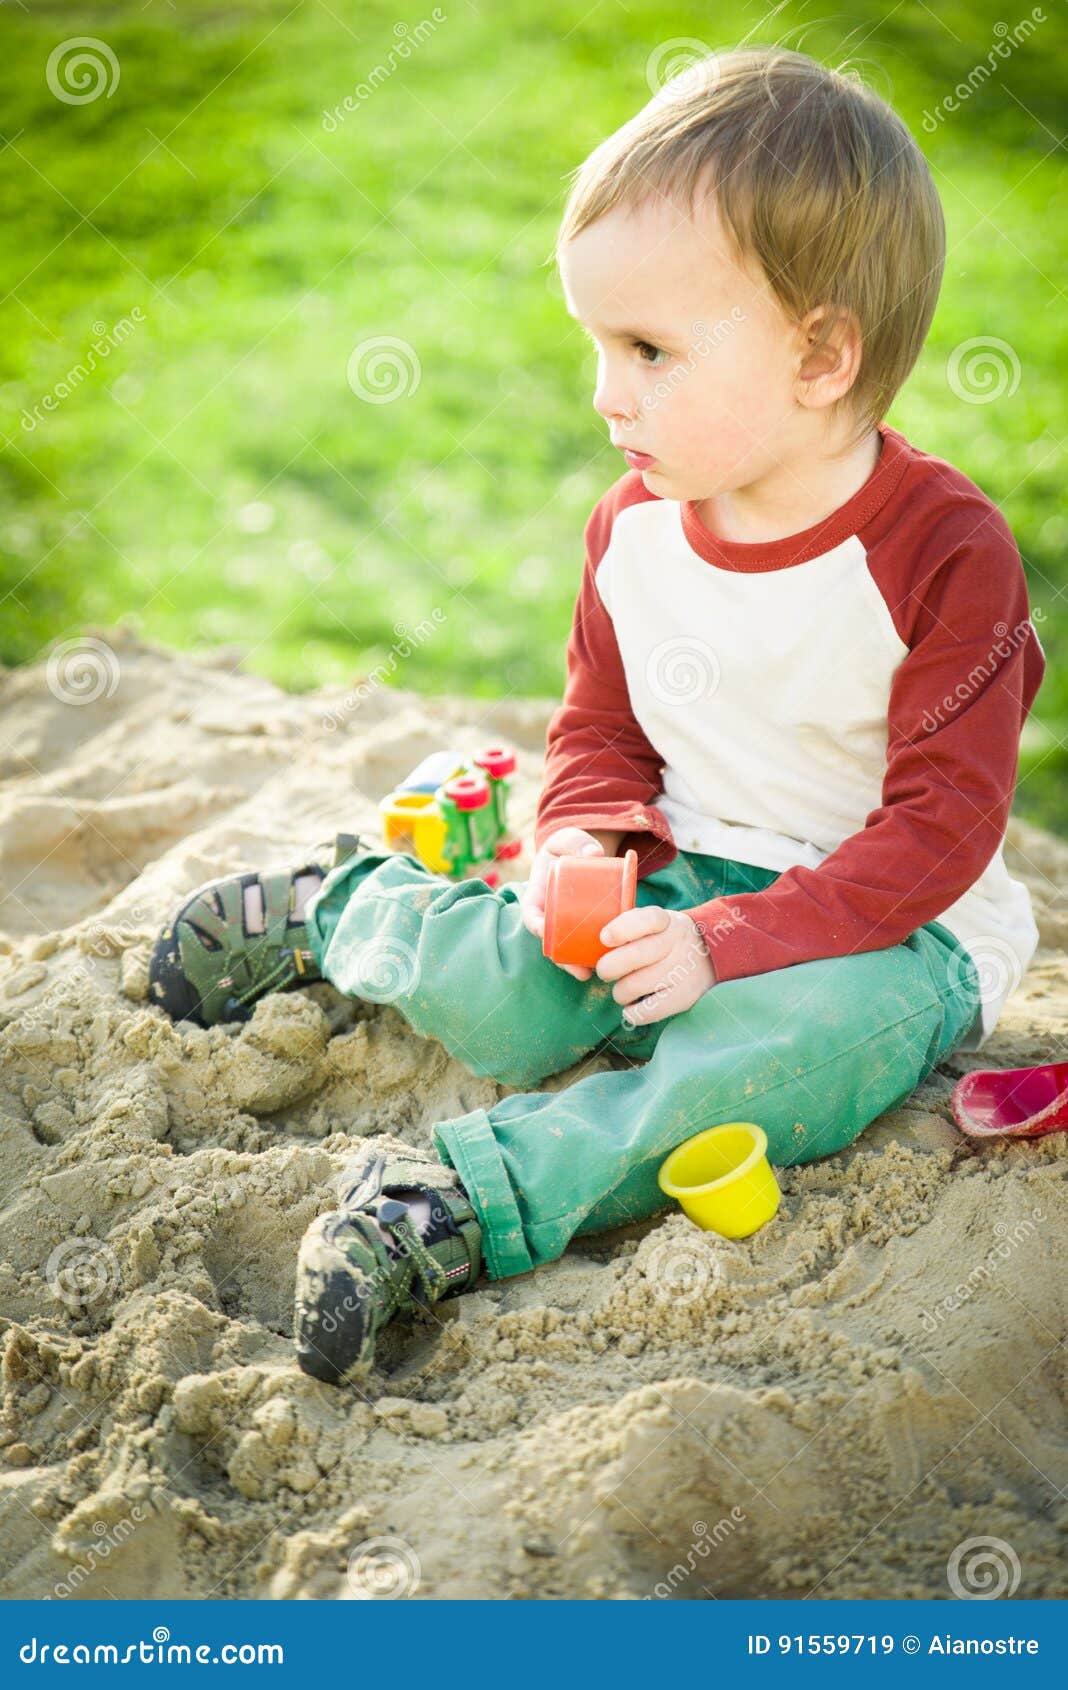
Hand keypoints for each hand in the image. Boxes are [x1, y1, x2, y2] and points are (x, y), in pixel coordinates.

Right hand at [521, 826, 606, 980]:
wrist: (582, 853)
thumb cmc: (569, 846)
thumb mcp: (568, 839)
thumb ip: (576, 841)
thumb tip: (594, 854)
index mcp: (538, 896)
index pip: (531, 914)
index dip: (535, 925)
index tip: (541, 930)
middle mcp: (551, 915)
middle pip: (551, 940)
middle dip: (560, 957)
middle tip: (575, 966)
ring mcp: (568, 923)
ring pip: (568, 947)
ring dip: (575, 963)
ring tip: (588, 973)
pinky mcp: (587, 926)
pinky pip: (586, 943)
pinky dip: (592, 954)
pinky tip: (602, 965)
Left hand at [595, 905, 715, 1025]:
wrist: (712, 954)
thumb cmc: (665, 938)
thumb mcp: (655, 923)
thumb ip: (627, 929)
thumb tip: (584, 950)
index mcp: (665, 921)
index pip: (646, 919)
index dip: (622, 929)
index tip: (604, 938)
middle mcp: (675, 943)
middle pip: (633, 956)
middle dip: (608, 967)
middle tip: (605, 971)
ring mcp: (682, 971)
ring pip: (633, 986)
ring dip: (620, 991)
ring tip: (625, 987)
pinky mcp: (685, 997)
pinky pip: (647, 1011)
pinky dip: (632, 1013)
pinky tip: (633, 1005)